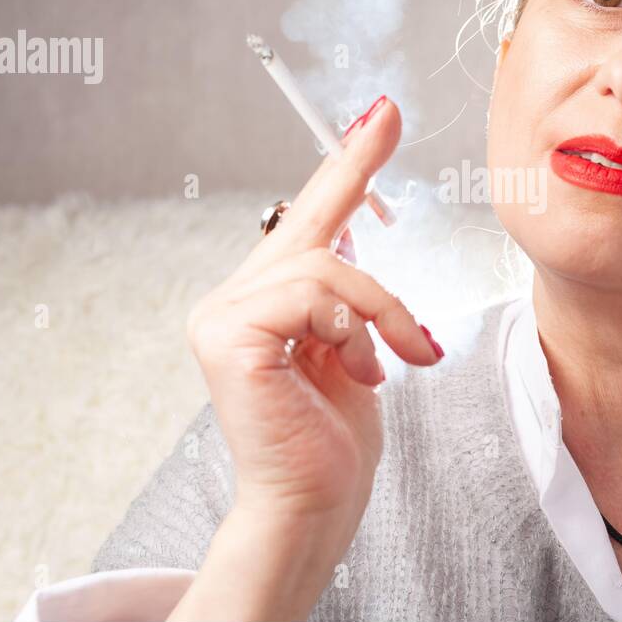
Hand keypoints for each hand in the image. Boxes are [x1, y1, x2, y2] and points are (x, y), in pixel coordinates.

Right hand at [185, 95, 441, 531]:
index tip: (376, 114)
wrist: (316, 506)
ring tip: (399, 358)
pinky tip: (362, 371)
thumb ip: (343, 293)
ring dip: (382, 310)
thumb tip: (348, 230)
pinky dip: (356, 327)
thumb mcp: (356, 348)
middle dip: (354, 169)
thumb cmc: (336, 440)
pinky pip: (312, 292)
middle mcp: (233, 299)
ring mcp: (223, 314)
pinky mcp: (227, 335)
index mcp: (264, 301)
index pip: (307, 220)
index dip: (342, 164)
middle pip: (308, 219)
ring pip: (325, 264)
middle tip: (389, 117)